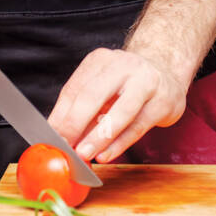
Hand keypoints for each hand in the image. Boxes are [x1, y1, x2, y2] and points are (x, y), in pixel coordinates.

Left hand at [48, 48, 187, 162]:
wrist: (166, 72)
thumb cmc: (126, 85)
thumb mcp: (102, 88)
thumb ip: (81, 110)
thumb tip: (60, 138)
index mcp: (101, 60)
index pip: (75, 89)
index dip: (60, 116)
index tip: (50, 139)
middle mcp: (124, 65)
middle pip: (94, 95)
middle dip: (75, 124)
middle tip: (64, 146)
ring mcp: (146, 81)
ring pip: (120, 111)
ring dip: (98, 137)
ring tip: (83, 154)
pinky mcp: (163, 101)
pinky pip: (138, 126)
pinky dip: (119, 143)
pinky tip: (106, 155)